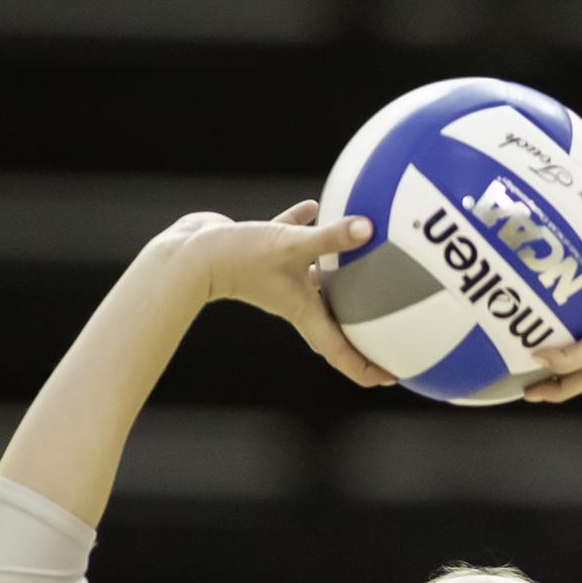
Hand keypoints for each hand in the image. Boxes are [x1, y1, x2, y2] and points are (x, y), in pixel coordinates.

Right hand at [156, 201, 396, 388]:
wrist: (191, 253)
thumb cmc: (240, 257)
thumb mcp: (291, 246)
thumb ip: (331, 238)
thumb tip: (368, 227)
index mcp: (303, 311)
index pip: (339, 351)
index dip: (365, 368)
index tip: (391, 377)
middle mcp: (294, 299)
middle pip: (333, 320)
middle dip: (359, 325)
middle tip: (389, 326)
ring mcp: (279, 277)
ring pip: (315, 278)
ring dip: (336, 273)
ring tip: (361, 260)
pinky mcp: (264, 253)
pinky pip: (291, 240)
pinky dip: (306, 226)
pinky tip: (317, 205)